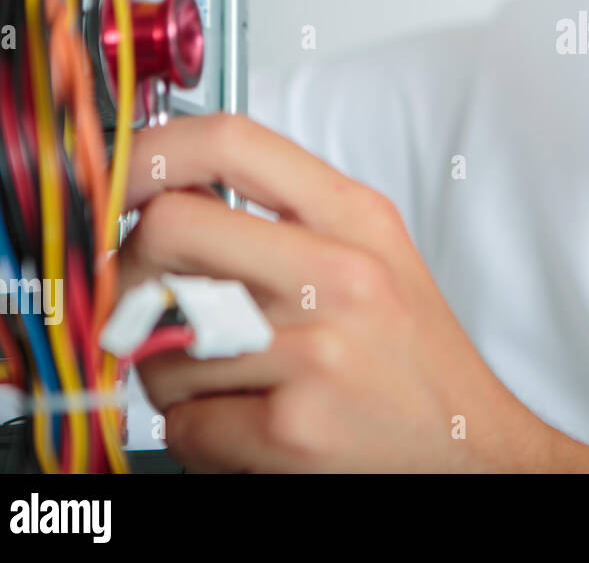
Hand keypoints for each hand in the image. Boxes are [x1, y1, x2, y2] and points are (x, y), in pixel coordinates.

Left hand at [118, 114, 588, 471]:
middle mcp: (339, 274)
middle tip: (146, 299)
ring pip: (159, 340)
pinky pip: (182, 422)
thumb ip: (284, 218)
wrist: (470, 446)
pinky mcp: (293, 428)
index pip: (230, 142)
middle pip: (168, 228)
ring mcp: (315, 351)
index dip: (148, 151)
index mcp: (356, 218)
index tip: (118, 179)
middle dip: (131, 271)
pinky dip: (197, 432)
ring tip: (227, 380)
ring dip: (170, 370)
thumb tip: (164, 197)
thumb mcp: (373, 255)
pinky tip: (244, 425)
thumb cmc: (413, 356)